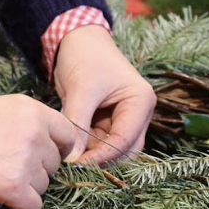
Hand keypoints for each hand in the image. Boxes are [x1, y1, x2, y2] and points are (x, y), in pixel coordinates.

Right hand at [0, 95, 75, 208]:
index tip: (50, 154)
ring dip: (28, 186)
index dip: (60, 147)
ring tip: (2, 177)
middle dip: (39, 167)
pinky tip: (8, 197)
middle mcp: (37, 136)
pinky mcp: (13, 187)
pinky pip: (33, 205)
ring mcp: (27, 162)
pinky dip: (23, 205)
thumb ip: (31, 121)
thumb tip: (48, 140)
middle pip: (55, 162)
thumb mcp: (4, 107)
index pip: (68, 134)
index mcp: (36, 112)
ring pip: (44, 184)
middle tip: (14, 166)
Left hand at [54, 25, 154, 164]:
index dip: (102, 156)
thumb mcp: (82, 90)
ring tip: (67, 160)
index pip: (126, 140)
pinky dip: (86, 149)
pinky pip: (100, 143)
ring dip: (93, 156)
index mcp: (140, 102)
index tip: (76, 165)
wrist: (75, 40)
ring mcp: (123, 119)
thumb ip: (78, 125)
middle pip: (125, 151)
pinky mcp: (108, 121)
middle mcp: (137, 114)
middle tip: (73, 168)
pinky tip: (68, 151)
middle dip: (101, 160)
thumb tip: (71, 160)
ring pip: (112, 151)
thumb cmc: (85, 58)